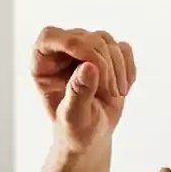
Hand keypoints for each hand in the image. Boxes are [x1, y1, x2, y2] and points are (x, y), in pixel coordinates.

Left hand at [31, 26, 134, 153]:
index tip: (93, 67)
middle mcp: (60, 52)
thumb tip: (88, 66)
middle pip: (84, 38)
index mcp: (42, 64)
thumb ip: (78, 92)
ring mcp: (84, 50)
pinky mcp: (106, 55)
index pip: (50, 36)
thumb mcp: (74, 117)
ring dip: (117, 69)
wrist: (91, 134)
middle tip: (111, 93)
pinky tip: (123, 89)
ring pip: (105, 40)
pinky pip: (122, 48)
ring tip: (116, 94)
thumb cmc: (75, 128)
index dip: (72, 45)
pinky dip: (128, 68)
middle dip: (103, 65)